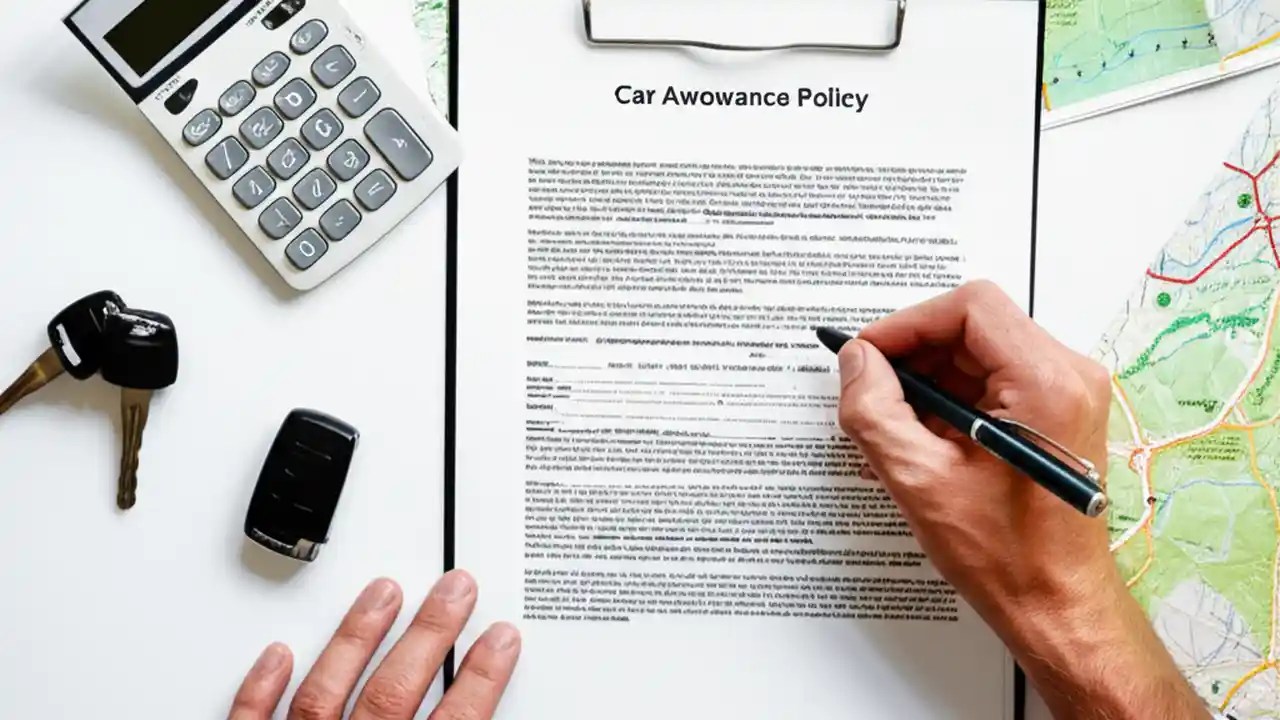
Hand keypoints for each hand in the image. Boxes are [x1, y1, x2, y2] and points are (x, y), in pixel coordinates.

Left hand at [228, 570, 519, 719]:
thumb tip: (487, 719)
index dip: (481, 678)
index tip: (500, 640)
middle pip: (394, 693)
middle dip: (429, 634)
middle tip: (453, 590)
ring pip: (324, 694)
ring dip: (357, 637)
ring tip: (382, 592)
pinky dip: (262, 689)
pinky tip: (277, 655)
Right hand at [837, 281, 1206, 718]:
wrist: (1058, 605)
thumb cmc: (1008, 557)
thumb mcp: (920, 480)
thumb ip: (876, 410)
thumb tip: (857, 362)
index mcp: (1046, 383)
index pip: (970, 308)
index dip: (908, 324)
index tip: (869, 354)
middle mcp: (1068, 378)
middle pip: (976, 325)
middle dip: (916, 352)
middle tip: (872, 388)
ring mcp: (1068, 395)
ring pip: (982, 351)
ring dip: (931, 377)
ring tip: (896, 423)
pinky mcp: (1058, 414)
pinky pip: (996, 380)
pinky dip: (953, 397)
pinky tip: (924, 437)